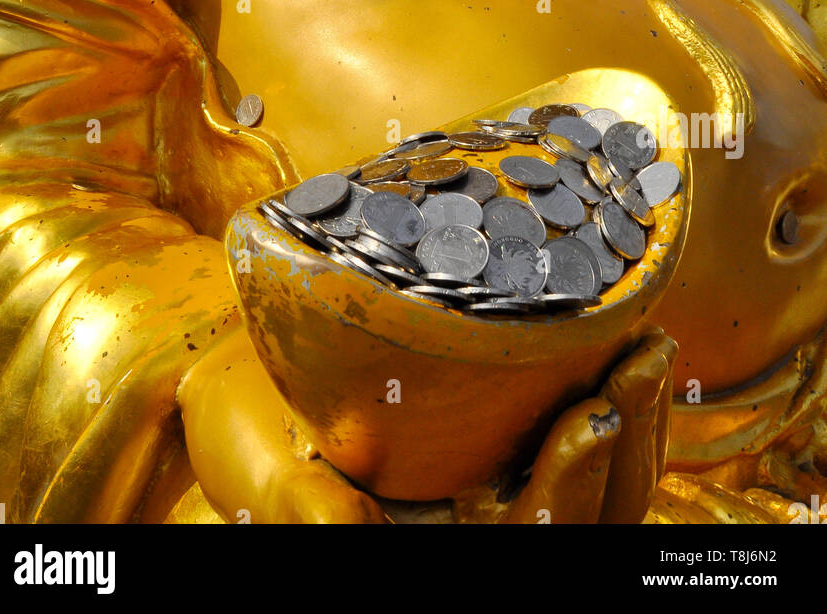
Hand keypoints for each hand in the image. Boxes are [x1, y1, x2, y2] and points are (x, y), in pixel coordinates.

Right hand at [179, 326, 676, 523]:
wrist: (235, 368)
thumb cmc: (247, 425)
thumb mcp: (270, 475)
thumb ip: (317, 516)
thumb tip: (362, 542)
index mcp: (434, 549)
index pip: (527, 542)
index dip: (568, 488)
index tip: (589, 411)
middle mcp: (482, 524)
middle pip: (590, 519)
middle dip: (628, 440)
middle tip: (646, 353)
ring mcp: (500, 481)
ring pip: (603, 485)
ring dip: (636, 419)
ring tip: (651, 342)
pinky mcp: (505, 433)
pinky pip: (582, 437)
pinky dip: (611, 396)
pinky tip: (620, 337)